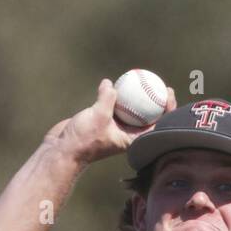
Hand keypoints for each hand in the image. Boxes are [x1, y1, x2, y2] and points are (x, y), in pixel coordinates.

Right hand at [43, 78, 176, 165]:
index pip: (157, 125)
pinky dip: (117, 95)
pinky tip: (118, 81)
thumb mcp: (98, 116)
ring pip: (130, 110)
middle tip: (161, 85)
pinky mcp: (103, 120)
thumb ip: (107, 99)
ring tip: (143, 80)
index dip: (167, 110)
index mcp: (132, 139)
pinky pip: (115, 105)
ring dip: (136, 97)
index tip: (168, 94)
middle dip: (156, 102)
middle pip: (147, 117)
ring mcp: (115, 127)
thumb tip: (110, 84)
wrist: (63, 149)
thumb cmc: (83, 139)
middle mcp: (126, 133)